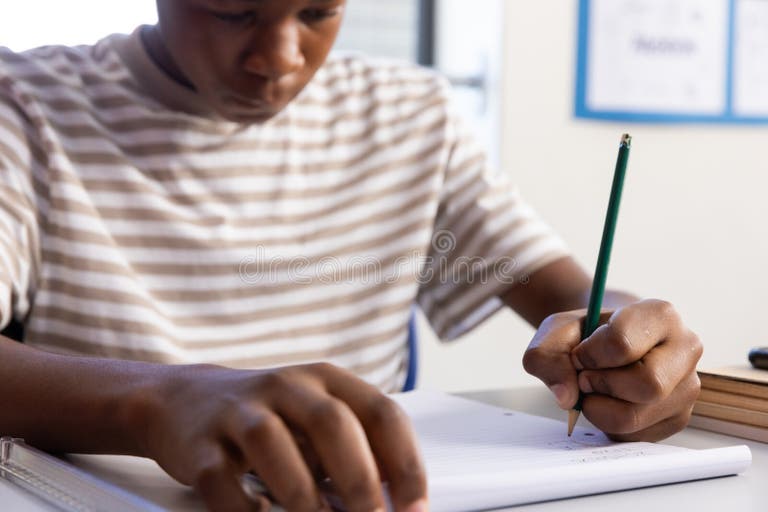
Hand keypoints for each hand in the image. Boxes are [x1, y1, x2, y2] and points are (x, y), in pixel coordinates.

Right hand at [127, 362, 427, 511]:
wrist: (185, 400)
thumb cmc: (269, 417)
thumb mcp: (316, 417)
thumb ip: (355, 449)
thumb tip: (398, 502)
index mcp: (326, 379)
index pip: (382, 413)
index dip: (406, 464)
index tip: (415, 509)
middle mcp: (287, 386)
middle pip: (331, 424)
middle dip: (359, 481)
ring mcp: (239, 411)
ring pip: (273, 444)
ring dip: (303, 497)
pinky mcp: (200, 444)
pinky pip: (222, 480)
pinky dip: (244, 510)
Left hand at [522, 299, 702, 441]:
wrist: (605, 344)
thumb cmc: (586, 333)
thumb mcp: (555, 332)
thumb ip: (547, 356)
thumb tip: (567, 397)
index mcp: (661, 314)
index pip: (623, 343)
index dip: (588, 355)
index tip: (579, 353)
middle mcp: (686, 349)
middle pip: (648, 384)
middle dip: (602, 385)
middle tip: (585, 378)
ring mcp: (687, 386)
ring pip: (636, 416)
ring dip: (599, 408)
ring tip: (593, 390)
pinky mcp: (677, 418)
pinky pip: (634, 436)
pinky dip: (608, 425)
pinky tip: (608, 403)